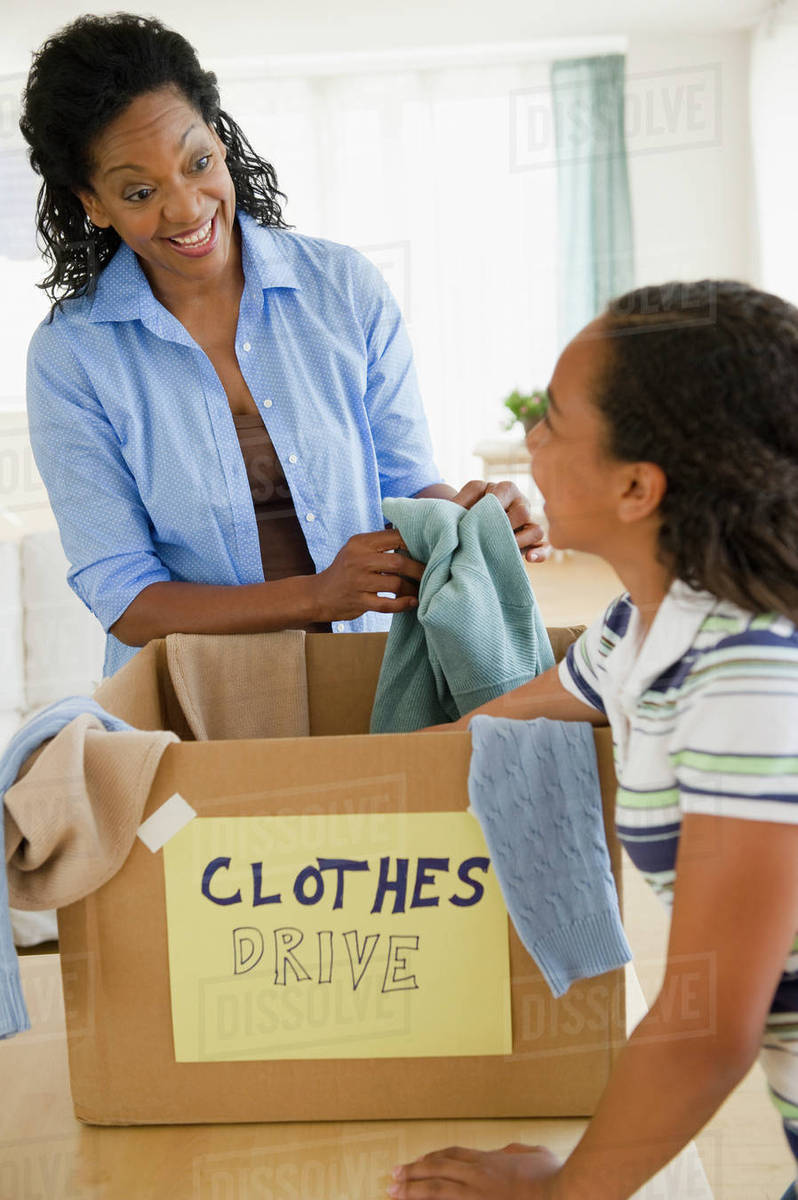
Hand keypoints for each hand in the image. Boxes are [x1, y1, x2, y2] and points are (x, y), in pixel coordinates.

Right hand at [312, 530, 424, 620]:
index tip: (428, 550)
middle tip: (432, 574)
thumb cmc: (345, 571)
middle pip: (398, 562)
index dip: (415, 544)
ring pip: (395, 584)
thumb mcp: (356, 550)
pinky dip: (403, 604)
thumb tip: (413, 538)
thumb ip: (379, 544)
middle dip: (419, 569)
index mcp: (360, 543)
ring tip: (422, 590)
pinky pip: (387, 605)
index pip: (395, 537)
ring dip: (413, 588)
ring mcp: (358, 582)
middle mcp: (358, 560)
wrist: (318, 594)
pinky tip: (413, 603)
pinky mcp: (358, 602)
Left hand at [389, 1143, 562, 1198]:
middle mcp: (479, 1176)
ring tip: (393, 1192)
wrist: (562, 1194)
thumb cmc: (554, 1178)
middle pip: (438, 1170)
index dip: (432, 1158)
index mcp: (490, 1161)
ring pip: (437, 1190)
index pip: (453, 1156)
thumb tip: (506, 1152)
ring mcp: (478, 1195)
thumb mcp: (537, 1155)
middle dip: (413, 1173)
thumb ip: (518, 1152)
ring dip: (412, 1190)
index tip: (417, 1162)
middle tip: (392, 1176)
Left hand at [451, 480, 547, 562]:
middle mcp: (520, 503)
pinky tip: (529, 558)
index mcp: (503, 489)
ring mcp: (528, 523)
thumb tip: (460, 516)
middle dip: (504, 526)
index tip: (472, 516)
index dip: (487, 505)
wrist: (463, 530)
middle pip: (523, 511)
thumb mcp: (456, 506)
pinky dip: (540, 553)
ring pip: (536, 530)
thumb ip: (457, 506)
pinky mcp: (532, 542)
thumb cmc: (460, 516)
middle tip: (486, 536)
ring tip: (503, 549)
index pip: (502, 492)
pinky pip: (545, 547)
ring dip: (520, 541)